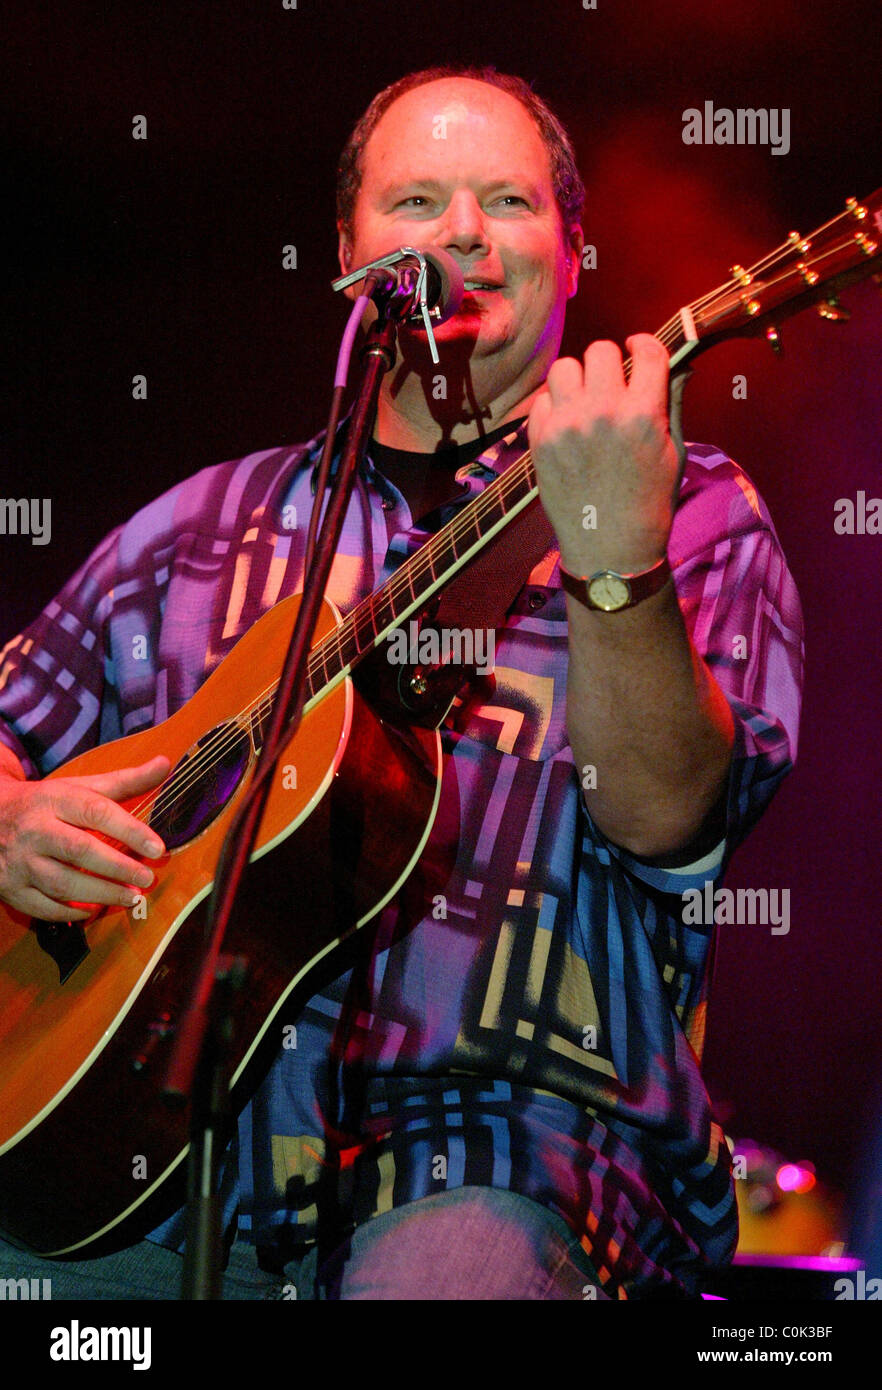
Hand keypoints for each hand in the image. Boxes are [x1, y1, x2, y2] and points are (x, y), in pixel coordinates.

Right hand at [0, 756, 168, 920]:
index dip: (130, 830)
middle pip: (79, 850)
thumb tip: (166, 763)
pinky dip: (70, 913)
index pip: (96, 811)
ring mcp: (20, 861)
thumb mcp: (80, 787)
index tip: (158, 848)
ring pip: (62, 884)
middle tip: (148, 878)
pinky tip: (95, 910)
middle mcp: (35, 829)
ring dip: (101, 894)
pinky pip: (42, 907)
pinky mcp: (10, 887)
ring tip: (132, 896)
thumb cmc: (45, 803)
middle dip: (118, 867)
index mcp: (54, 800)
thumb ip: (125, 781)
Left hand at [528, 334, 682, 575]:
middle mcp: (603, 412)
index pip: (646, 350)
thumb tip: (680, 366)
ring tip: (585, 398)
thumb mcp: (673, 453)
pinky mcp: (541, 441)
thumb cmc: (649, 503)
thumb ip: (672, 404)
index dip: (644, 344)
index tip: (639, 349)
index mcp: (644, 413)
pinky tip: (567, 424)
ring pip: (565, 367)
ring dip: (577, 378)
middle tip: (611, 381)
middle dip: (610, 362)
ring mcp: (567, 425)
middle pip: (600, 350)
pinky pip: (542, 400)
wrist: (611, 550)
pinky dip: (554, 406)